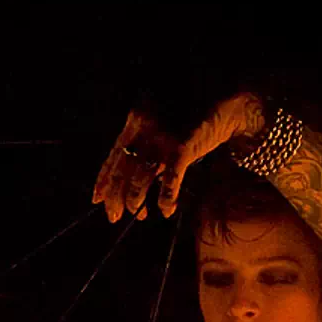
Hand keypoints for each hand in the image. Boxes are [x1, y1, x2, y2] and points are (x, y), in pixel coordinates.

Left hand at [92, 93, 266, 222]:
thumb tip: (129, 181)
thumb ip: (144, 147)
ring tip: (139, 216)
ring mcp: (161, 139)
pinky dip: (166, 200)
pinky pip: (169, 183)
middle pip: (121, 171)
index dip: (103, 181)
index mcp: (134, 121)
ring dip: (136, 202)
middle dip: (115, 199)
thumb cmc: (192, 119)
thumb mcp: (159, 129)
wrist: (223, 105)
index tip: (97, 199)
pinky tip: (166, 211)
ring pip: (139, 180)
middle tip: (114, 217)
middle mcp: (143, 128)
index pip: (112, 156)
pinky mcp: (181, 149)